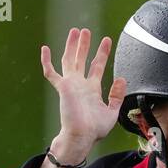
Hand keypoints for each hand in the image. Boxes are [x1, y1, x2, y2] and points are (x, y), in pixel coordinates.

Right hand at [41, 27, 126, 150]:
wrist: (82, 136)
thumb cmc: (94, 130)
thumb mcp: (112, 112)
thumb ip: (117, 95)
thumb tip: (121, 79)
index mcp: (92, 90)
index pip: (96, 66)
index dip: (101, 53)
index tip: (106, 40)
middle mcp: (80, 85)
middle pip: (81, 59)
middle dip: (84, 45)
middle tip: (85, 31)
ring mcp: (70, 85)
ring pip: (69, 60)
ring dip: (71, 46)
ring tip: (75, 31)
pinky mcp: (62, 88)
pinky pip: (51, 73)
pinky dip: (46, 61)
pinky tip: (45, 49)